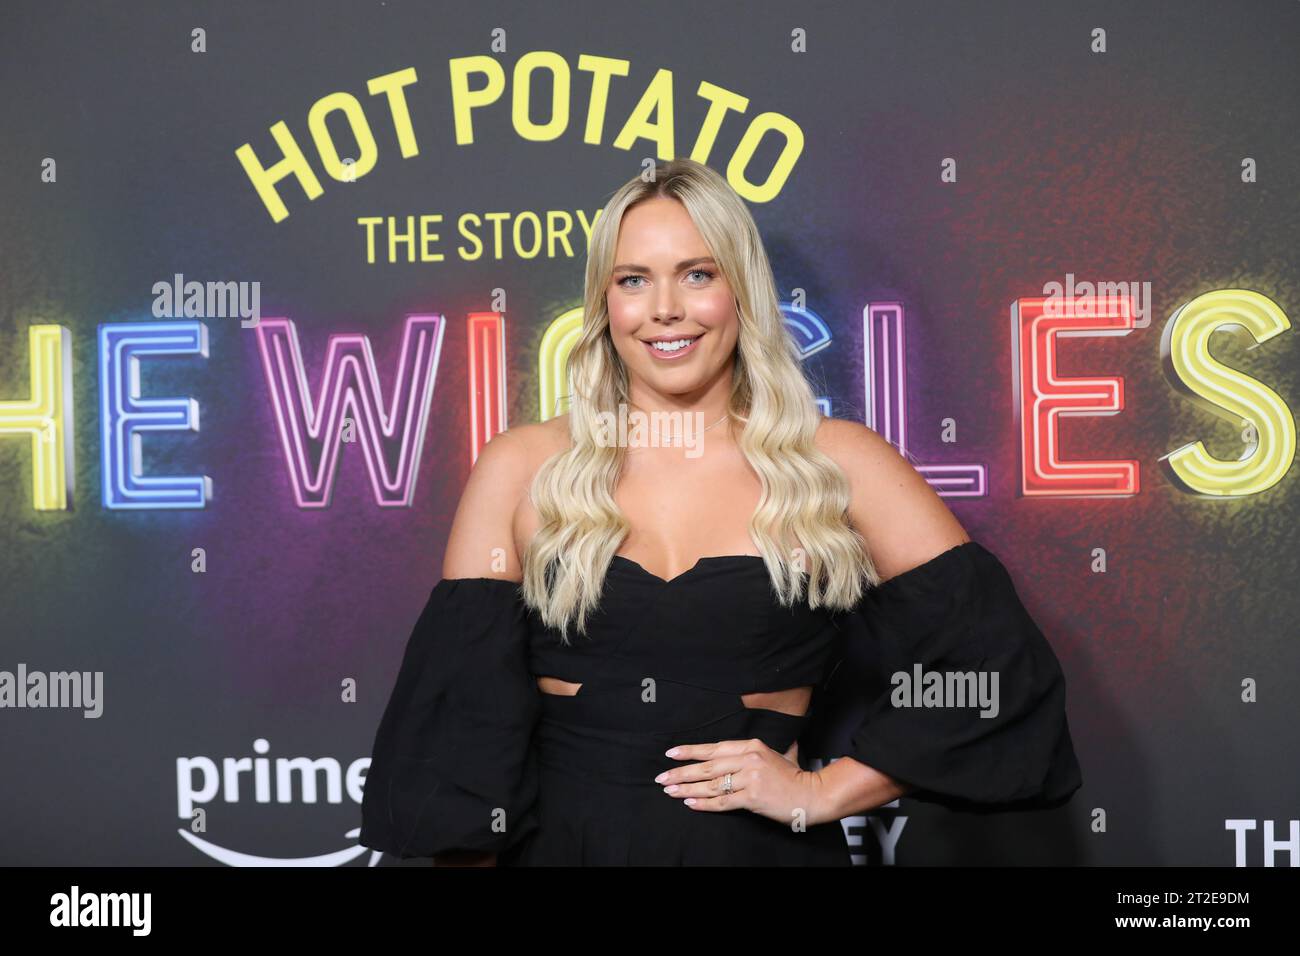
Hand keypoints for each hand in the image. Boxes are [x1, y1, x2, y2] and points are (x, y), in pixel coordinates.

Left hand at [654, 737, 835, 827]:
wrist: (812, 794)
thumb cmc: (794, 776)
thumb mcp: (776, 754)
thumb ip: (757, 751)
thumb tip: (744, 748)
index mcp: (751, 746)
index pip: (713, 748)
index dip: (690, 751)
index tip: (671, 754)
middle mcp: (749, 759)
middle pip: (707, 766)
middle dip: (681, 772)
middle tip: (662, 777)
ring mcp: (750, 778)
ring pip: (712, 784)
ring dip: (688, 788)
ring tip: (670, 791)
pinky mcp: (752, 797)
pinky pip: (722, 801)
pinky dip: (704, 803)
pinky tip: (689, 802)